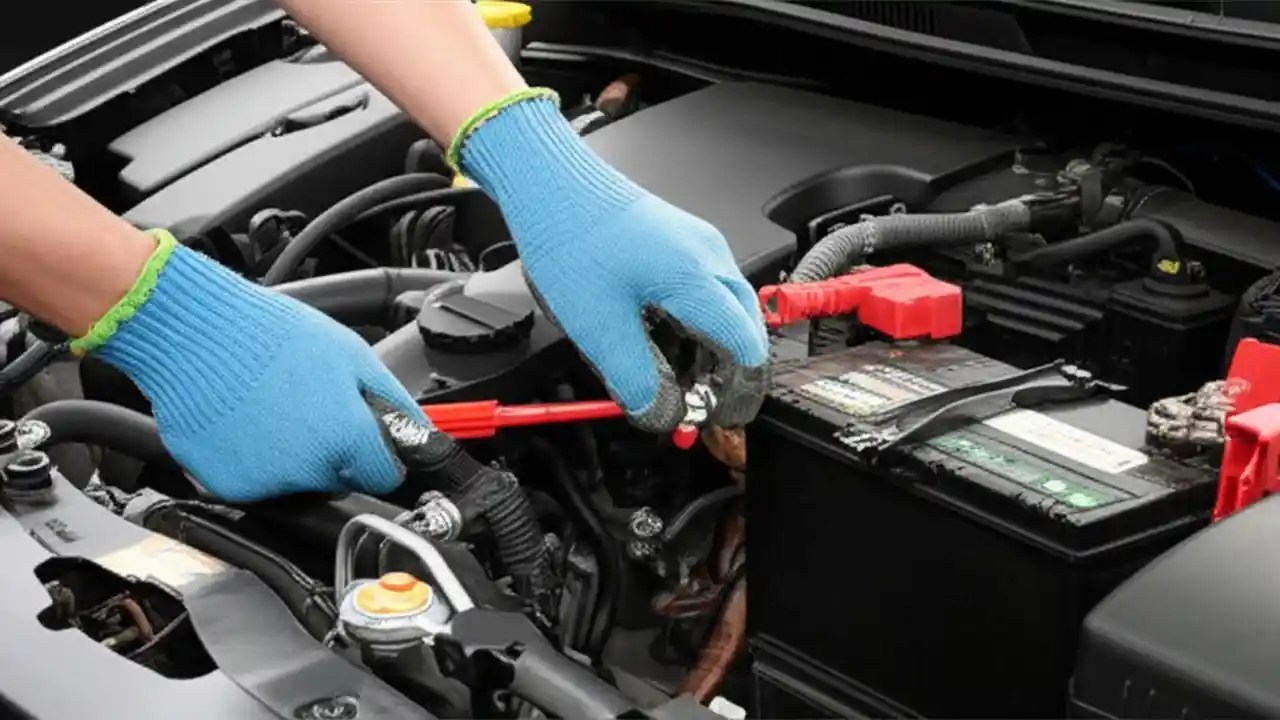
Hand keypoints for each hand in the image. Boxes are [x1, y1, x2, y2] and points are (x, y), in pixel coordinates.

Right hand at [85, 232, 423, 501]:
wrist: (193, 332)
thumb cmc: (269, 334)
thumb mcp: (351, 355)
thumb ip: (392, 403)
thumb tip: (420, 434)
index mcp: (345, 438)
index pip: (386, 475)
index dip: (379, 453)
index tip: (366, 438)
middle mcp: (306, 470)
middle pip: (339, 480)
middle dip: (334, 452)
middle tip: (307, 406)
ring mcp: (262, 482)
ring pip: (297, 484)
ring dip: (292, 457)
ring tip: (272, 408)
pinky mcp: (224, 486)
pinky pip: (254, 483)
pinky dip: (252, 461)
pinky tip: (245, 422)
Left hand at [456, 91, 769, 430]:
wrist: (549, 182)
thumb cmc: (570, 237)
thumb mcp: (599, 329)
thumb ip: (636, 380)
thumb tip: (661, 414)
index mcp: (697, 280)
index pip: (746, 349)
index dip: (738, 392)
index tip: (719, 416)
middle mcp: (709, 258)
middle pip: (744, 330)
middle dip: (727, 373)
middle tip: (698, 403)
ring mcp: (698, 244)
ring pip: (727, 310)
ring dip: (710, 348)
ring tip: (676, 376)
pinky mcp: (681, 241)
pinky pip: (707, 290)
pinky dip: (696, 323)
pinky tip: (664, 339)